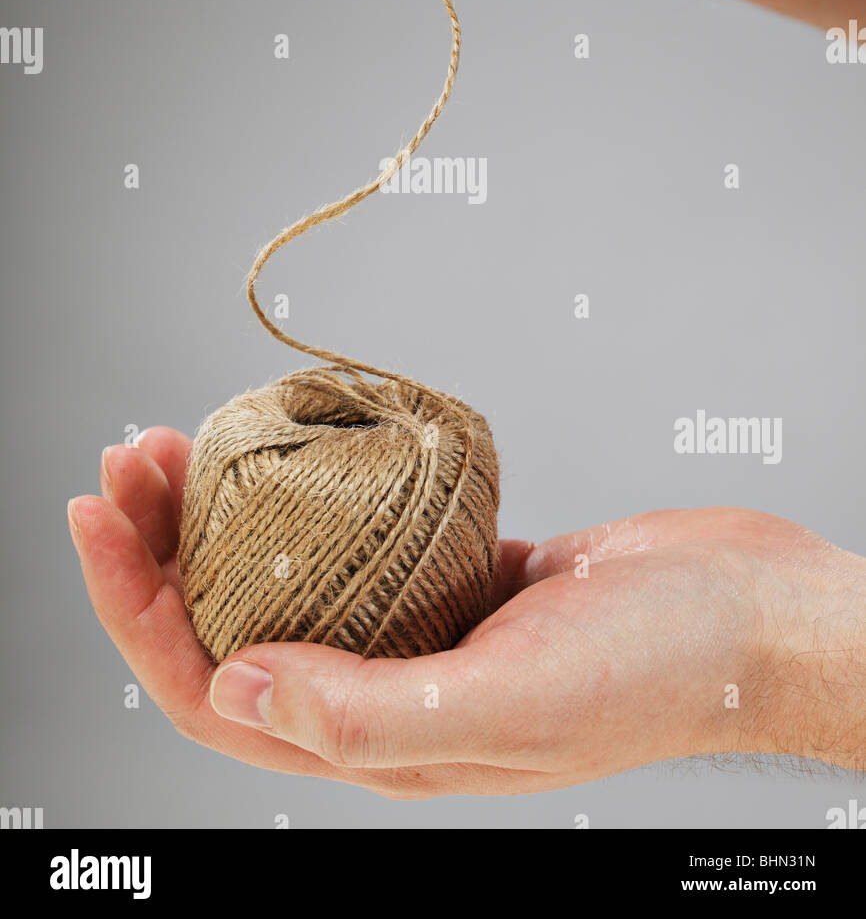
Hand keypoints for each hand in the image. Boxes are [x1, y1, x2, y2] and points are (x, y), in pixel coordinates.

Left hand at [70, 429, 865, 797]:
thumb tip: (235, 689)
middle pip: (232, 623)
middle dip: (158, 547)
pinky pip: (354, 536)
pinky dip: (306, 493)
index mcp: (381, 742)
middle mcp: (386, 690)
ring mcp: (420, 628)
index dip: (133, 609)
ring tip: (184, 440)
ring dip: (223, 514)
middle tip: (133, 454)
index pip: (213, 689)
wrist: (752, 612)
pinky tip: (290, 448)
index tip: (100, 516)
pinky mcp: (456, 574)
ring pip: (285, 577)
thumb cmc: (659, 668)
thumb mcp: (510, 707)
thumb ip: (369, 715)